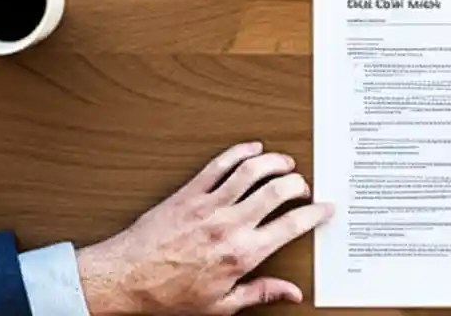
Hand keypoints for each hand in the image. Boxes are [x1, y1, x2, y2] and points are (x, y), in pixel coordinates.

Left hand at [76, 142, 333, 314]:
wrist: (126, 280)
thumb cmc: (168, 295)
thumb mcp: (221, 305)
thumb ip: (261, 293)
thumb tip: (292, 293)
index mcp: (242, 253)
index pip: (292, 225)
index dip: (315, 213)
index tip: (324, 209)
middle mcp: (229, 224)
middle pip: (278, 190)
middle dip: (299, 183)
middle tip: (304, 186)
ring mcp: (209, 204)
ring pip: (252, 170)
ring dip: (275, 162)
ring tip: (285, 163)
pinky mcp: (189, 192)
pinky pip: (220, 163)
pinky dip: (240, 151)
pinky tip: (252, 150)